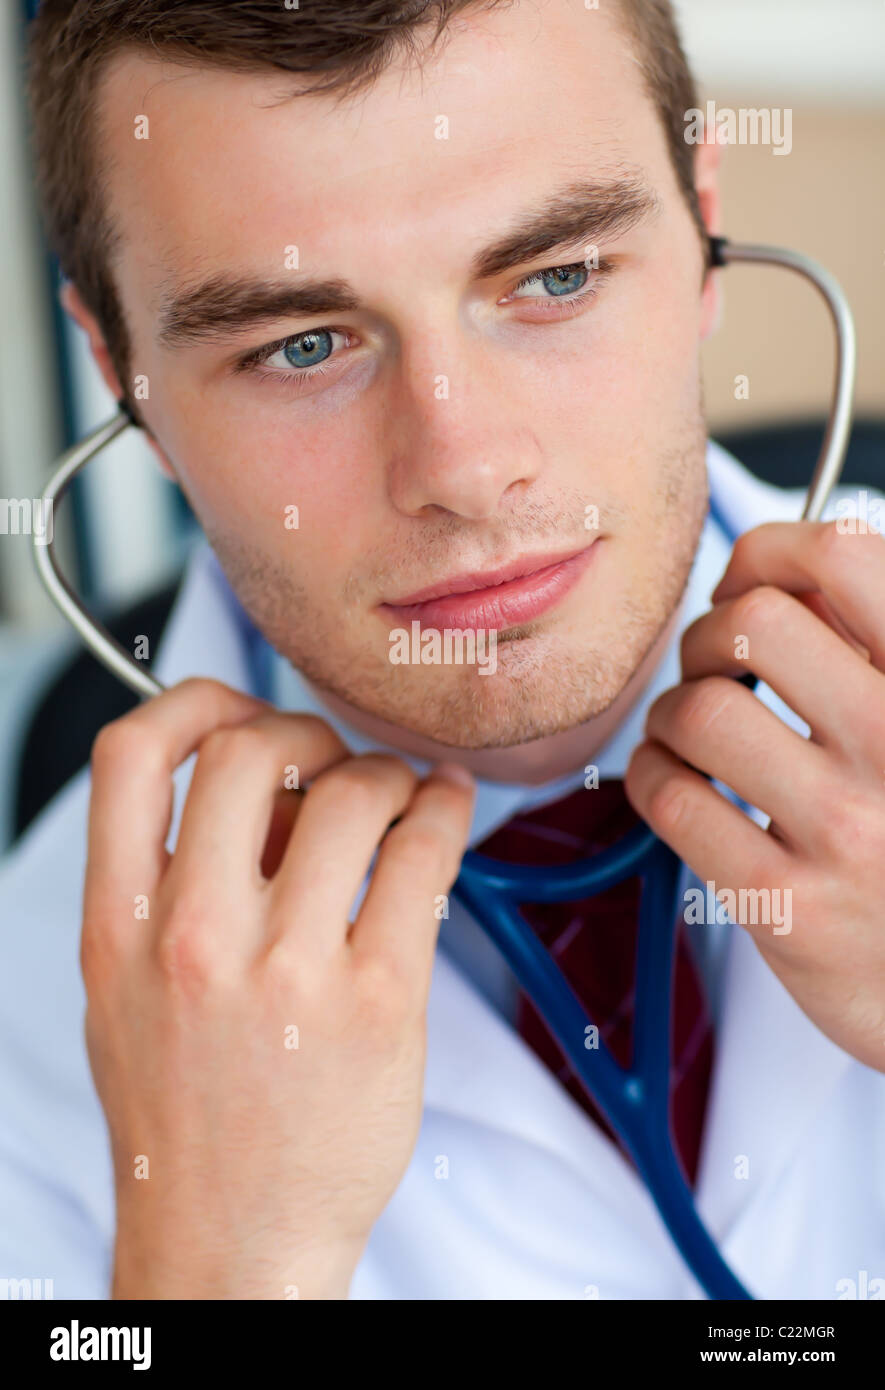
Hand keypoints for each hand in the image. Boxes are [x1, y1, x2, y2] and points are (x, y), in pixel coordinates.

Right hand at [81, 678, 474, 1298]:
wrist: (234, 1240)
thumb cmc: (189, 1111)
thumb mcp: (133, 993)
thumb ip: (173, 885)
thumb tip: (264, 786)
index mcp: (119, 927)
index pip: (129, 756)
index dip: (190, 704)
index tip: (237, 713)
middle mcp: (194, 938)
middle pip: (246, 750)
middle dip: (302, 732)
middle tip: (331, 761)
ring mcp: (288, 969)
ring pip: (349, 792)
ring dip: (385, 773)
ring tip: (397, 796)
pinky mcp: (379, 1000)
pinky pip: (422, 855)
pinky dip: (443, 810)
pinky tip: (444, 811)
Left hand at [625, 521, 884, 1072]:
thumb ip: (868, 645)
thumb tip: (772, 567)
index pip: (843, 557)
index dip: (771, 549)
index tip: (748, 578)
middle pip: (751, 621)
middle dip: (708, 635)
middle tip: (714, 669)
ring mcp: (848, 830)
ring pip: (700, 709)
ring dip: (674, 712)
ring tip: (693, 735)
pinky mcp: (790, 906)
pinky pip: (673, 798)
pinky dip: (654, 775)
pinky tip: (677, 783)